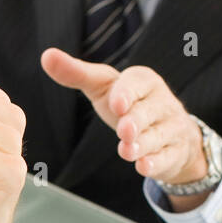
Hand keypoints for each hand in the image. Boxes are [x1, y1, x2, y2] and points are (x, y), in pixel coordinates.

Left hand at [40, 47, 207, 185]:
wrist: (168, 132)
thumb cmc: (128, 105)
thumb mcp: (102, 88)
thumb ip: (76, 73)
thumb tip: (46, 56)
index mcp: (144, 81)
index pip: (136, 84)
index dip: (127, 94)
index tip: (117, 104)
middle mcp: (162, 102)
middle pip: (147, 112)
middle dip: (136, 121)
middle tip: (124, 130)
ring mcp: (171, 128)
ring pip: (157, 136)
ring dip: (142, 145)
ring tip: (127, 152)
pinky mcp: (175, 152)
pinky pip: (167, 158)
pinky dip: (156, 163)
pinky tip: (144, 166)